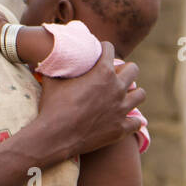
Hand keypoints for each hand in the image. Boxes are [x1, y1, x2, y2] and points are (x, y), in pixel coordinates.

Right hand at [35, 41, 146, 156]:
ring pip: (140, 94)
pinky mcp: (121, 128)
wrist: (55, 137)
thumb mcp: (51, 81)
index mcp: (102, 72)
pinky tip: (123, 119)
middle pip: (134, 69)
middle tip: (114, 75)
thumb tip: (45, 58)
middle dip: (125, 70)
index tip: (100, 53)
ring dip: (132, 93)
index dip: (104, 48)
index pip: (110, 49)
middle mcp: (117, 88)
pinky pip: (137, 122)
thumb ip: (54, 67)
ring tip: (122, 96)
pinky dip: (132, 120)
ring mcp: (121, 109)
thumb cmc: (52, 107)